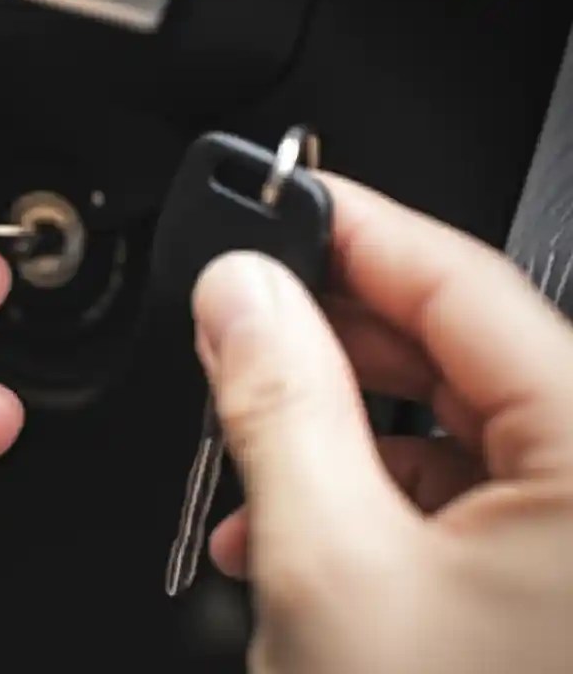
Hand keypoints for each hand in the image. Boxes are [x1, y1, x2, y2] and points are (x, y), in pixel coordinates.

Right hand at [192, 173, 572, 672]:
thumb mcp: (329, 566)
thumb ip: (278, 406)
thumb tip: (241, 295)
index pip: (469, 286)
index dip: (355, 231)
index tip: (280, 199)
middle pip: (459, 350)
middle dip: (330, 337)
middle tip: (240, 317)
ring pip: (452, 423)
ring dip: (336, 427)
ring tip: (250, 448)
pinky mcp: (551, 584)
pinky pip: (459, 494)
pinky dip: (368, 494)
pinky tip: (293, 523)